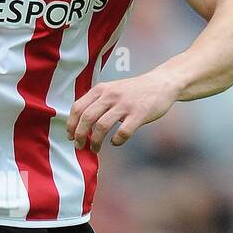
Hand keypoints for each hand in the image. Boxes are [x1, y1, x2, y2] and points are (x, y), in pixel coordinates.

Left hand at [67, 69, 181, 152]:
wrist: (161, 83)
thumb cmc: (134, 91)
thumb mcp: (112, 89)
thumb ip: (97, 101)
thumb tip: (79, 123)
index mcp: (101, 89)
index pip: (78, 108)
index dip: (71, 124)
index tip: (70, 136)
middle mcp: (111, 95)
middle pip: (87, 118)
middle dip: (80, 136)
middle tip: (79, 146)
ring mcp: (125, 105)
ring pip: (101, 127)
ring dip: (95, 142)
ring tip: (95, 149)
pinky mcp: (139, 114)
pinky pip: (122, 132)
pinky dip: (116, 141)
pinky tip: (115, 142)